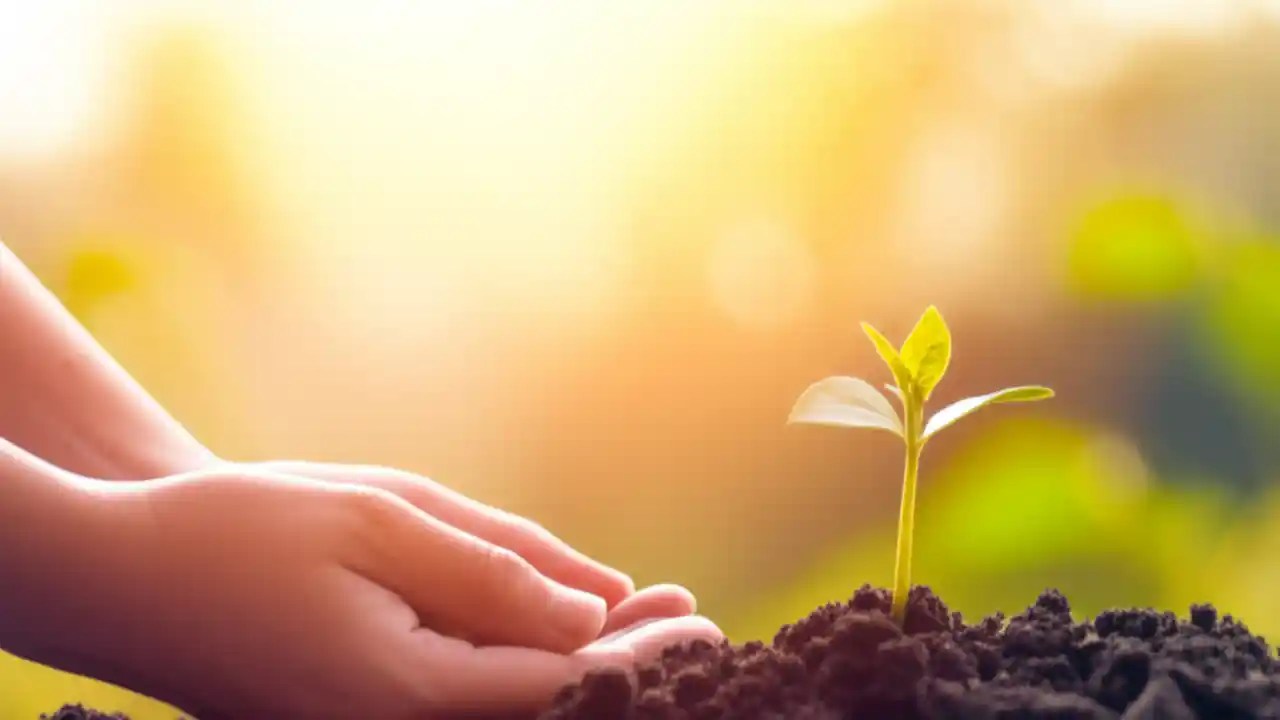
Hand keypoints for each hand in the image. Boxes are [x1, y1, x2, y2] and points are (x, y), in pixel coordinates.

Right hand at [1, 461, 718, 719]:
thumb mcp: (380, 522)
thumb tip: (592, 612)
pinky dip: (520, 659)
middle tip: (694, 615)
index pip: (554, 684)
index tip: (701, 622)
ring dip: (577, 658)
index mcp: (403, 691)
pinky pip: (460, 699)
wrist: (127, 575)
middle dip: (623, 659)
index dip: (637, 654)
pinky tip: (554, 621)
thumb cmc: (246, 531)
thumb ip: (493, 572)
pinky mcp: (354, 719)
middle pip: (539, 707)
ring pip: (503, 705)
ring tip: (650, 612)